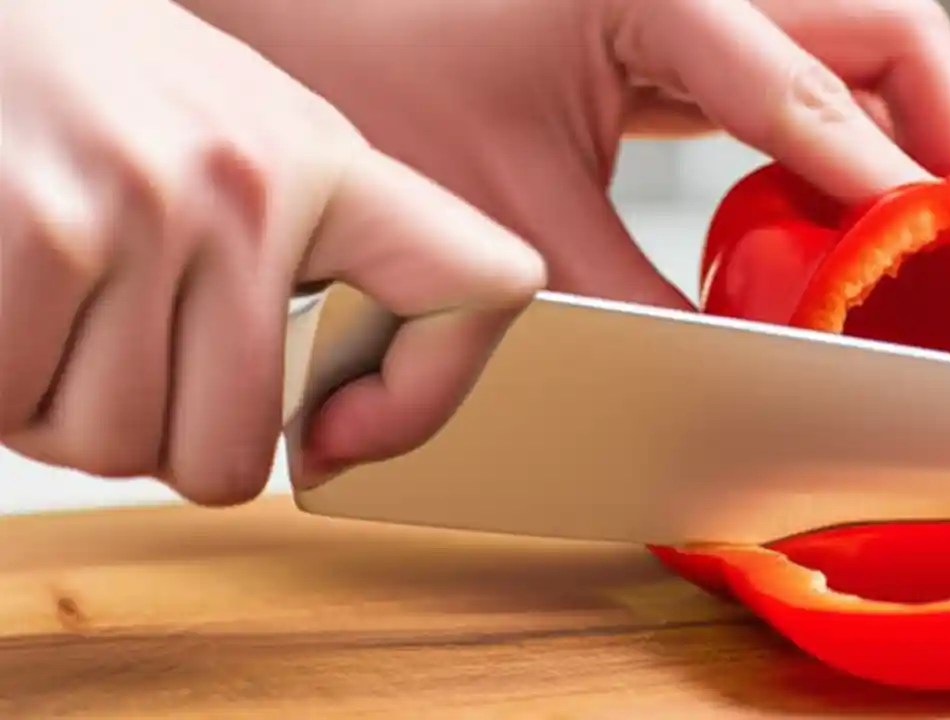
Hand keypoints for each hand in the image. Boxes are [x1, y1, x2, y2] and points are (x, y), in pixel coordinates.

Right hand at [0, 0, 544, 503]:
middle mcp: (251, 184)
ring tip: (55, 307)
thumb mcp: (245, 149)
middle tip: (120, 346)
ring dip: (63, 408)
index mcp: (324, 165)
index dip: (422, 400)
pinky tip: (11, 300)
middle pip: (229, 457)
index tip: (335, 432)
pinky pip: (18, 409)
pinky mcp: (41, 230)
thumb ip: (307, 273)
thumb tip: (329, 445)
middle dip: (156, 433)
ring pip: (118, 446)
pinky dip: (3, 384)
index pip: (482, 287)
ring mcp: (148, 205)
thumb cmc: (102, 98)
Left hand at [185, 0, 949, 316]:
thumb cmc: (369, 63)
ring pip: (844, 37)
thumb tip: (717, 369)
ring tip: (922, 221)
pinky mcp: (666, 22)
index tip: (935, 251)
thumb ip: (626, 298)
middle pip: (872, 24)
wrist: (295, 8)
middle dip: (939, 119)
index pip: (800, 84)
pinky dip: (826, 133)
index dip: (877, 177)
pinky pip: (783, 68)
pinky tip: (829, 202)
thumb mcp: (508, 208)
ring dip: (895, 123)